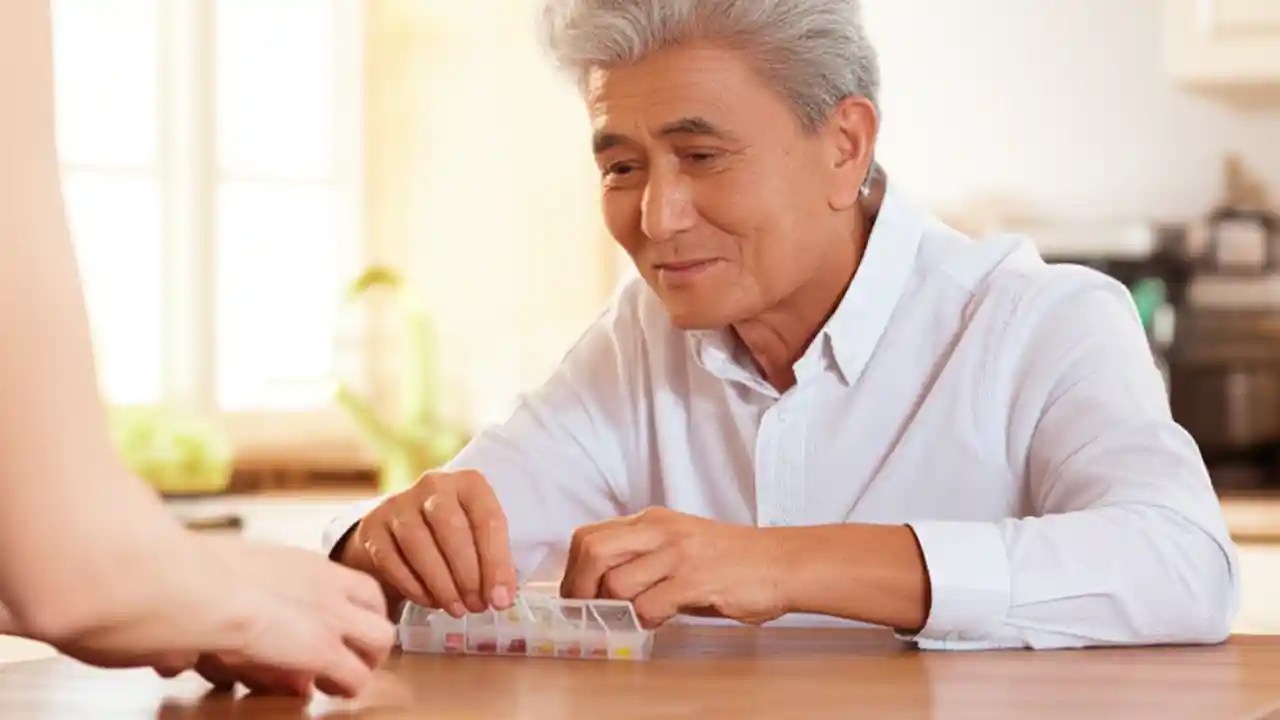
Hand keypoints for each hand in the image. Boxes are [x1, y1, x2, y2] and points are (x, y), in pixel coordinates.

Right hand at [60, 537, 394, 697]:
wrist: (164, 581)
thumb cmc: (160, 580)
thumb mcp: (194, 594)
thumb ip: (205, 615)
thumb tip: (184, 660)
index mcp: (289, 562)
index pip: (343, 583)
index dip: (341, 613)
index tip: (322, 635)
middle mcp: (316, 581)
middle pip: (375, 604)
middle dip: (364, 635)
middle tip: (340, 661)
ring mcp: (324, 613)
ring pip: (381, 639)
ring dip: (362, 662)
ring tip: (336, 682)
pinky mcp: (319, 647)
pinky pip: (356, 675)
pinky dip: (345, 688)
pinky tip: (323, 693)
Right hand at [341, 469, 516, 617]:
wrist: (401, 531)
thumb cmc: (452, 537)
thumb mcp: (478, 537)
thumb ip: (493, 562)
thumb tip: (501, 598)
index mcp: (469, 483)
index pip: (488, 520)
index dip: (497, 563)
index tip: (501, 600)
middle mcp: (434, 485)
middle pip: (451, 528)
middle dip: (468, 574)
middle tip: (476, 606)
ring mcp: (399, 503)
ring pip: (418, 543)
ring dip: (441, 583)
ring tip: (456, 609)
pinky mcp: (373, 526)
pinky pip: (391, 559)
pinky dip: (413, 586)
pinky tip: (430, 602)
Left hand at [560, 508, 787, 627]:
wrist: (782, 562)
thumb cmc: (733, 559)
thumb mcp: (681, 544)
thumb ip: (644, 558)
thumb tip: (602, 590)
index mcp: (653, 521)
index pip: (590, 536)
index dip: (573, 570)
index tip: (576, 596)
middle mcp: (660, 530)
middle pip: (592, 551)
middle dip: (580, 588)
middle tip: (588, 613)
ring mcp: (678, 553)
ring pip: (617, 583)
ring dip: (619, 610)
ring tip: (636, 616)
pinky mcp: (696, 579)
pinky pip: (650, 606)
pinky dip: (646, 620)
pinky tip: (661, 620)